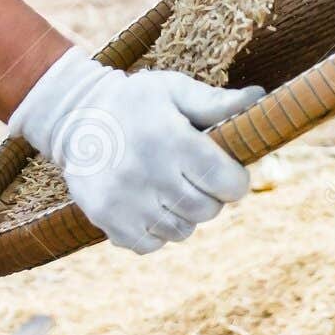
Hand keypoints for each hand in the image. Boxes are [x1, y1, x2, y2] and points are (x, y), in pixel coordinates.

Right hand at [8, 48, 265, 253]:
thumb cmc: (135, 102)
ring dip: (184, 216)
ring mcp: (125, 200)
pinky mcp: (107, 219)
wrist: (75, 118)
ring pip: (180, 232)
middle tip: (196, 179)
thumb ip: (215, 102)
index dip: (235, 181)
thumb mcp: (172, 90)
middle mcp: (147, 173)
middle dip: (211, 198)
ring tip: (171, 190)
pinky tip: (149, 205)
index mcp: (170, 139)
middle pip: (206, 211)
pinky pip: (150, 244)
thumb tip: (259, 99)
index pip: (226, 182)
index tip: (226, 172)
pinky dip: (156, 231)